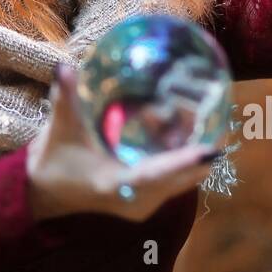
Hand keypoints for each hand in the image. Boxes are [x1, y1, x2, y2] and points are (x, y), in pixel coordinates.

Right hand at [25, 63, 220, 222]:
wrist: (46, 193)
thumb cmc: (54, 161)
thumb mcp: (59, 129)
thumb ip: (64, 98)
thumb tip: (64, 67)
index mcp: (113, 184)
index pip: (153, 175)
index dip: (181, 162)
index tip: (208, 150)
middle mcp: (134, 200)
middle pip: (179, 178)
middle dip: (203, 153)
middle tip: (226, 122)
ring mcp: (142, 204)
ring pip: (182, 180)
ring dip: (198, 156)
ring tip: (217, 123)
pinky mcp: (146, 201)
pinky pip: (176, 180)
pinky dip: (187, 160)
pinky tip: (196, 136)